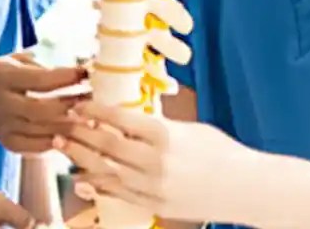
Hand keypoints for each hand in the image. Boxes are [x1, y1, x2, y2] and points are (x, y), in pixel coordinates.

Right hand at [0, 52, 88, 154]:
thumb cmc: (3, 76)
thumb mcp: (14, 61)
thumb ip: (41, 66)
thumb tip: (77, 72)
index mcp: (2, 77)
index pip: (39, 79)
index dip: (65, 78)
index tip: (85, 73)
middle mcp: (1, 103)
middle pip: (40, 109)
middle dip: (69, 104)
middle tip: (91, 98)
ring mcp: (3, 126)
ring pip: (40, 130)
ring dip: (68, 125)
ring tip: (89, 117)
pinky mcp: (7, 142)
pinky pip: (35, 146)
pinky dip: (54, 142)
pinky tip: (71, 134)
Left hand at [54, 101, 254, 222]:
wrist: (248, 188)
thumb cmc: (222, 152)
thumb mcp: (189, 129)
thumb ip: (157, 124)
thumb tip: (128, 117)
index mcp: (165, 134)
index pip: (118, 118)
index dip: (93, 110)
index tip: (79, 103)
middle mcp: (155, 160)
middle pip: (105, 144)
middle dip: (79, 132)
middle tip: (62, 123)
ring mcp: (153, 186)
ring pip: (105, 171)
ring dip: (80, 158)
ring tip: (63, 146)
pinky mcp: (155, 205)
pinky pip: (118, 194)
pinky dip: (98, 186)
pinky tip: (83, 179)